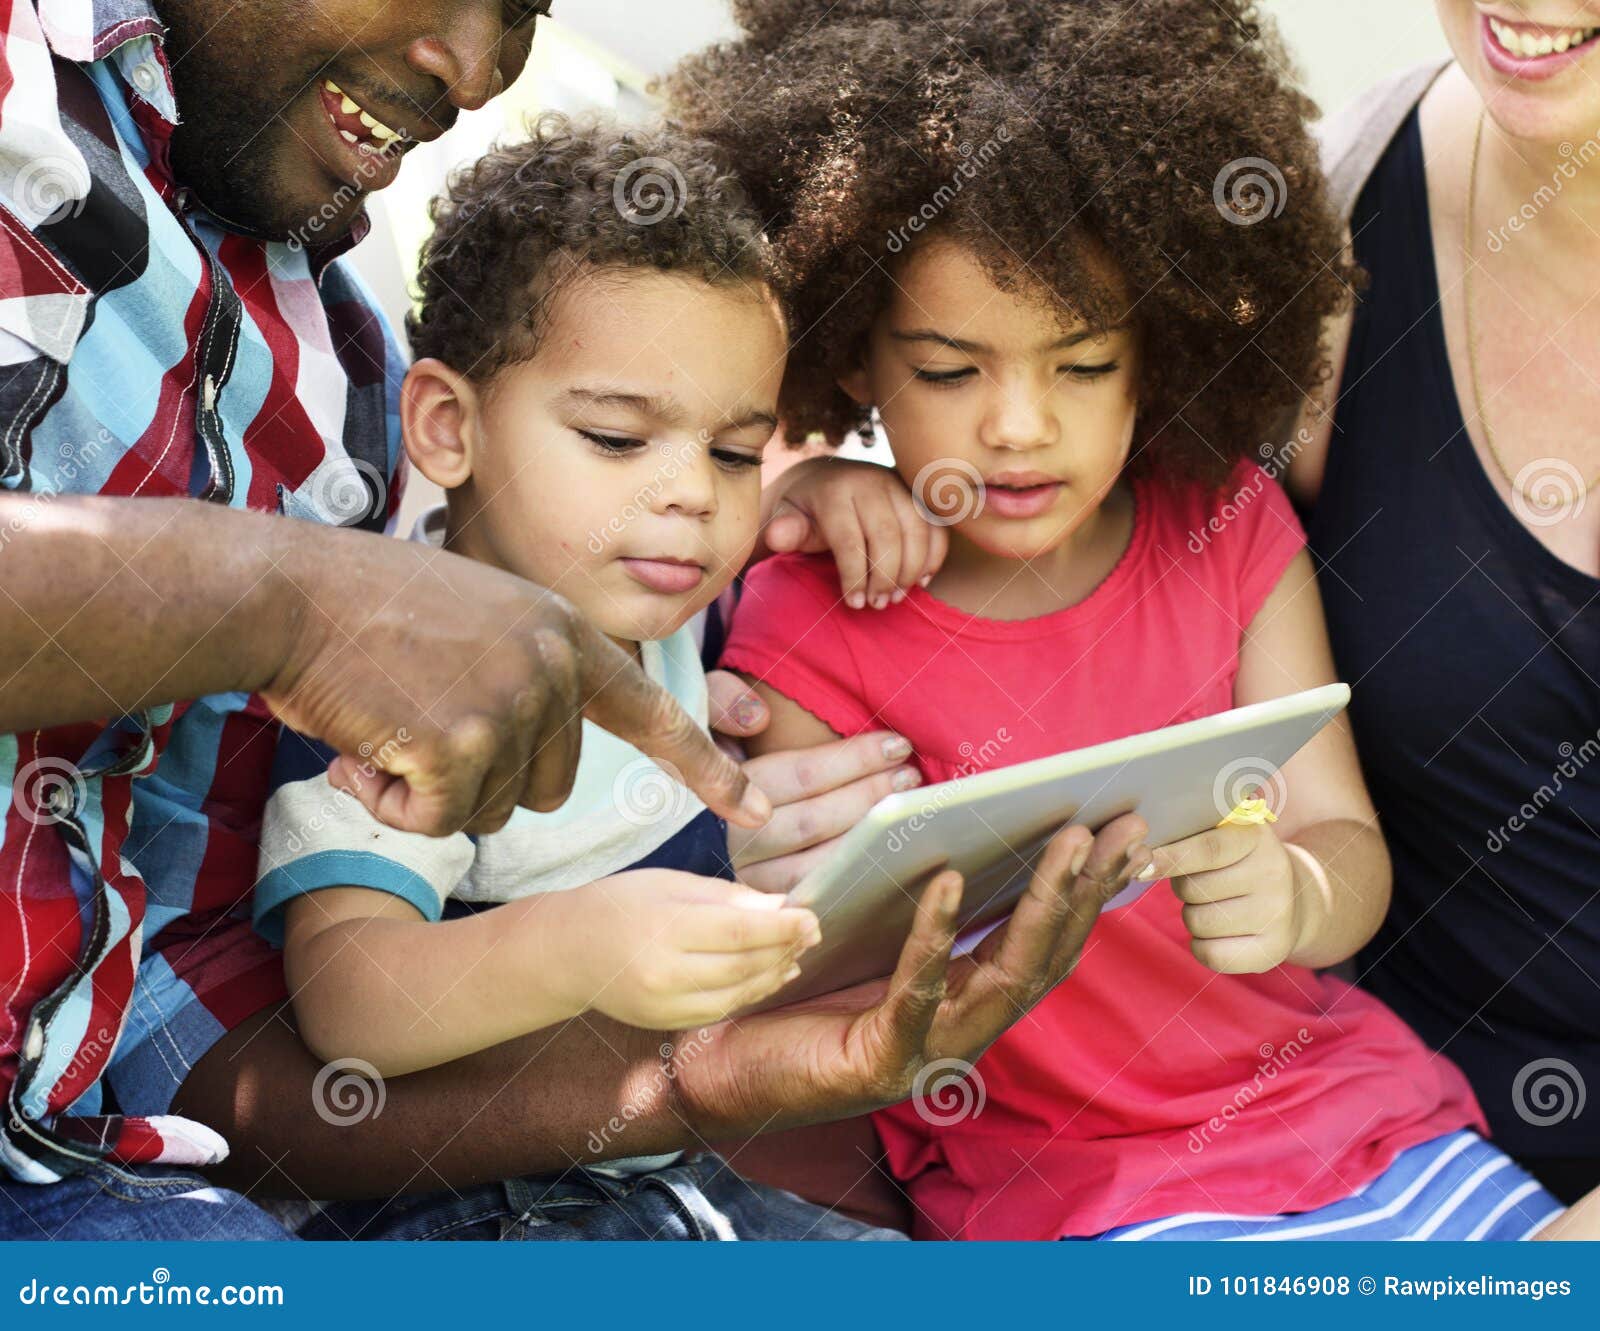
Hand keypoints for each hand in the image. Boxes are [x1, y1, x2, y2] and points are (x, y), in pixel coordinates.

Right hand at [263, 534, 769, 837]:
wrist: (288, 593)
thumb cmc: (365, 611)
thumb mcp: (474, 624)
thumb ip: (520, 683)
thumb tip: (525, 781)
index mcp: (564, 633)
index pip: (651, 710)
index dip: (703, 765)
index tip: (755, 807)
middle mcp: (554, 665)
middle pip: (550, 786)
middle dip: (484, 781)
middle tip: (416, 727)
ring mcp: (514, 701)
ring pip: (495, 809)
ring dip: (433, 791)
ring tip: (386, 724)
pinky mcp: (464, 741)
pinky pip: (442, 820)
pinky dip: (397, 805)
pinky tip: (366, 748)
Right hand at [541, 870, 822, 1029]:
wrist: (568, 952)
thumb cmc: (620, 904)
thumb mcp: (671, 884)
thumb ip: (726, 897)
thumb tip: (779, 906)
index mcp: (665, 928)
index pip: (738, 932)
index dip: (782, 927)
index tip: (812, 917)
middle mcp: (665, 973)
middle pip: (743, 965)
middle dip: (784, 948)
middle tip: (811, 931)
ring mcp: (665, 1005)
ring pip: (738, 993)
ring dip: (774, 973)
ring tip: (797, 952)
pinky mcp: (667, 1023)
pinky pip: (722, 1009)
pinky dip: (752, 992)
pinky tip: (770, 975)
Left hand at [667, 813, 1149, 1137]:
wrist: (717, 1064)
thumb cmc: (798, 993)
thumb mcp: (878, 939)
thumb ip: (930, 905)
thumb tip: (976, 827)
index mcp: (970, 1002)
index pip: (1050, 943)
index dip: (1095, 892)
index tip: (1132, 833)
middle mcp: (964, 1033)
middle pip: (1046, 954)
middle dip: (1088, 889)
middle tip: (1122, 825)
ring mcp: (929, 1054)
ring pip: (1003, 976)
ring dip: (1040, 904)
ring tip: (1064, 841)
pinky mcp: (879, 1061)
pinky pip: (917, 990)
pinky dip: (936, 935)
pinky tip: (948, 878)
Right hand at [705, 673, 922, 891]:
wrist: (737, 822)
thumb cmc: (763, 769)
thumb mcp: (728, 722)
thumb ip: (729, 703)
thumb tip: (760, 718)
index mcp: (733, 788)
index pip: (802, 774)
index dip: (856, 759)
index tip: (899, 745)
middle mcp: (739, 837)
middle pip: (814, 820)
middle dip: (871, 796)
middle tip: (912, 778)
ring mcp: (758, 878)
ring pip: (822, 862)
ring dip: (872, 837)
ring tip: (910, 813)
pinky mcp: (778, 906)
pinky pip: (827, 895)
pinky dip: (863, 874)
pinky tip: (894, 853)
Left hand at [760, 456, 946, 609]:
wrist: (828, 479)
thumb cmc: (806, 510)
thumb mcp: (787, 518)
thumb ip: (784, 529)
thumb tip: (777, 536)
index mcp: (836, 490)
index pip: (849, 539)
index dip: (854, 576)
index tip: (855, 604)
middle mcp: (871, 481)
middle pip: (887, 535)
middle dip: (885, 577)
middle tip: (878, 605)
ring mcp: (898, 484)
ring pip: (917, 530)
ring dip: (911, 570)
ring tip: (895, 598)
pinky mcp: (918, 493)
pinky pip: (936, 526)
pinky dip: (933, 556)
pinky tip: (920, 582)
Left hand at [1149, 823, 1314, 972]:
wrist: (1294, 901)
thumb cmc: (1237, 863)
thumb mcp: (1224, 834)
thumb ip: (1188, 833)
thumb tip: (1137, 849)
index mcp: (1256, 836)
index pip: (1208, 850)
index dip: (1171, 858)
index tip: (1141, 864)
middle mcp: (1274, 874)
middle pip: (1194, 889)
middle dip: (1182, 888)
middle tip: (1200, 883)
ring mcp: (1278, 914)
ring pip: (1198, 921)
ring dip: (1192, 916)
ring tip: (1215, 905)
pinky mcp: (1273, 951)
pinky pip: (1211, 954)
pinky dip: (1202, 946)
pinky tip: (1219, 933)